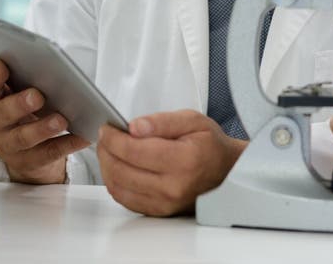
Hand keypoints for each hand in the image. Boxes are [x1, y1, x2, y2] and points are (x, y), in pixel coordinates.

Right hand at [0, 47, 89, 183]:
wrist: (21, 151)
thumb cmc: (13, 110)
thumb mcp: (4, 90)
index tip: (1, 65)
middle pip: (4, 115)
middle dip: (20, 104)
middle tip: (38, 95)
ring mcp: (10, 147)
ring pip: (26, 137)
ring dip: (43, 127)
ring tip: (61, 119)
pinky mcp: (31, 161)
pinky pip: (50, 153)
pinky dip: (67, 144)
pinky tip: (83, 136)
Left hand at [97, 110, 245, 216]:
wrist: (227, 172)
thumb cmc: (210, 145)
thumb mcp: (192, 120)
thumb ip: (162, 121)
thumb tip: (134, 127)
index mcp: (183, 160)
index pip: (133, 150)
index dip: (113, 138)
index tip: (107, 128)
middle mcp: (173, 187)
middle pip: (121, 170)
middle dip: (105, 150)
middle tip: (105, 137)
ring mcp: (165, 203)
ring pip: (118, 187)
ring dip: (106, 167)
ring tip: (109, 150)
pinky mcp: (159, 211)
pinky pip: (125, 200)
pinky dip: (115, 183)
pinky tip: (117, 167)